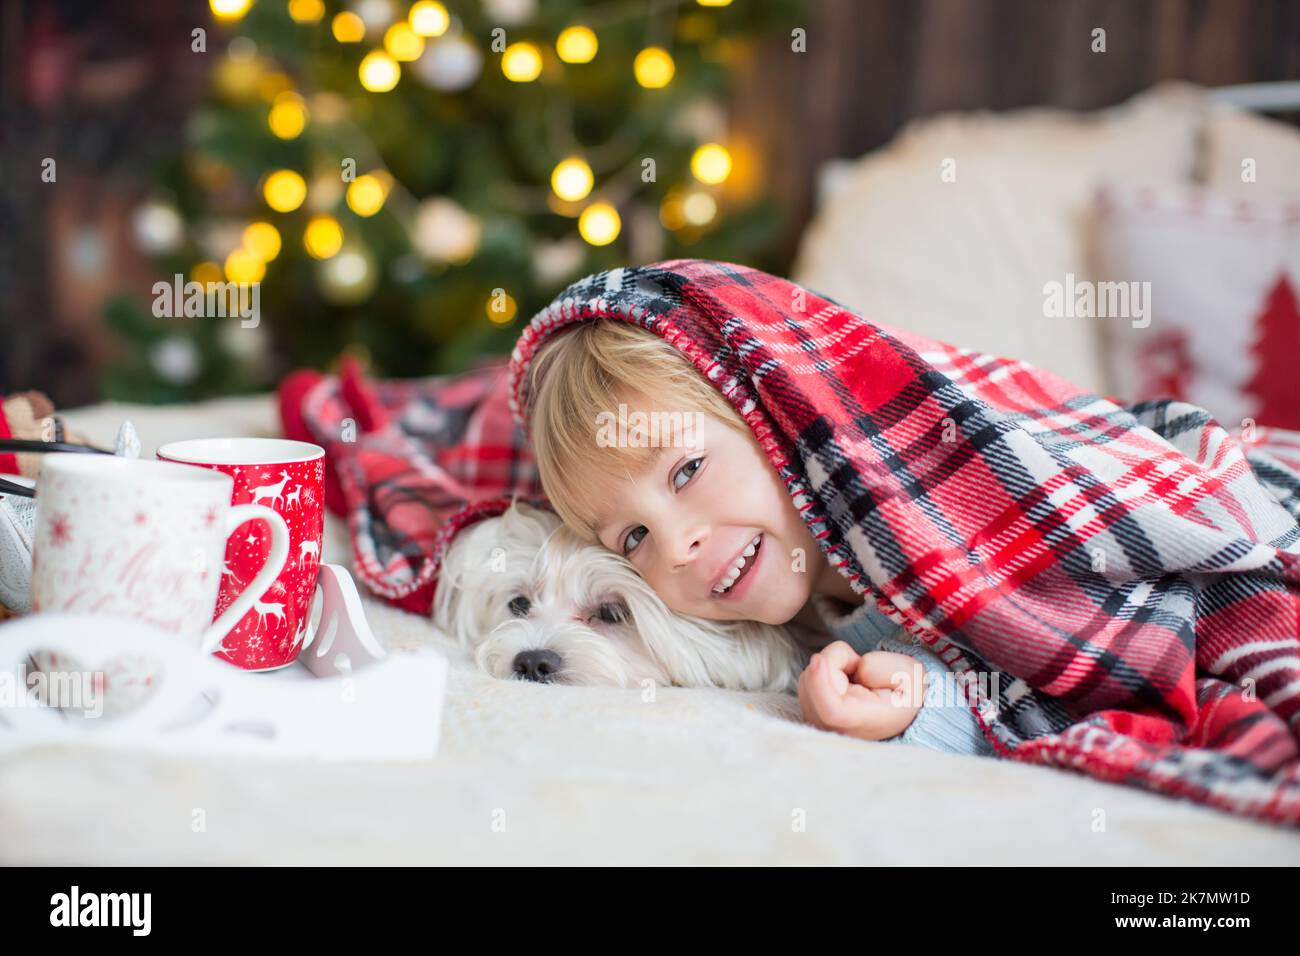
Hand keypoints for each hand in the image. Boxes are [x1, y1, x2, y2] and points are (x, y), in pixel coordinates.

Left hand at [797, 641, 925, 740]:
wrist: (899, 708)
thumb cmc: (904, 691)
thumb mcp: (908, 674)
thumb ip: (879, 667)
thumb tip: (849, 669)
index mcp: (865, 722)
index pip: (832, 711)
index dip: (820, 684)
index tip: (818, 659)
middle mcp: (835, 729)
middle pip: (815, 682)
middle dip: (837, 660)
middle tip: (862, 672)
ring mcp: (818, 723)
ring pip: (809, 675)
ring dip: (830, 666)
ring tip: (855, 680)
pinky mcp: (808, 712)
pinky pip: (806, 679)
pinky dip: (822, 672)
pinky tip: (842, 684)